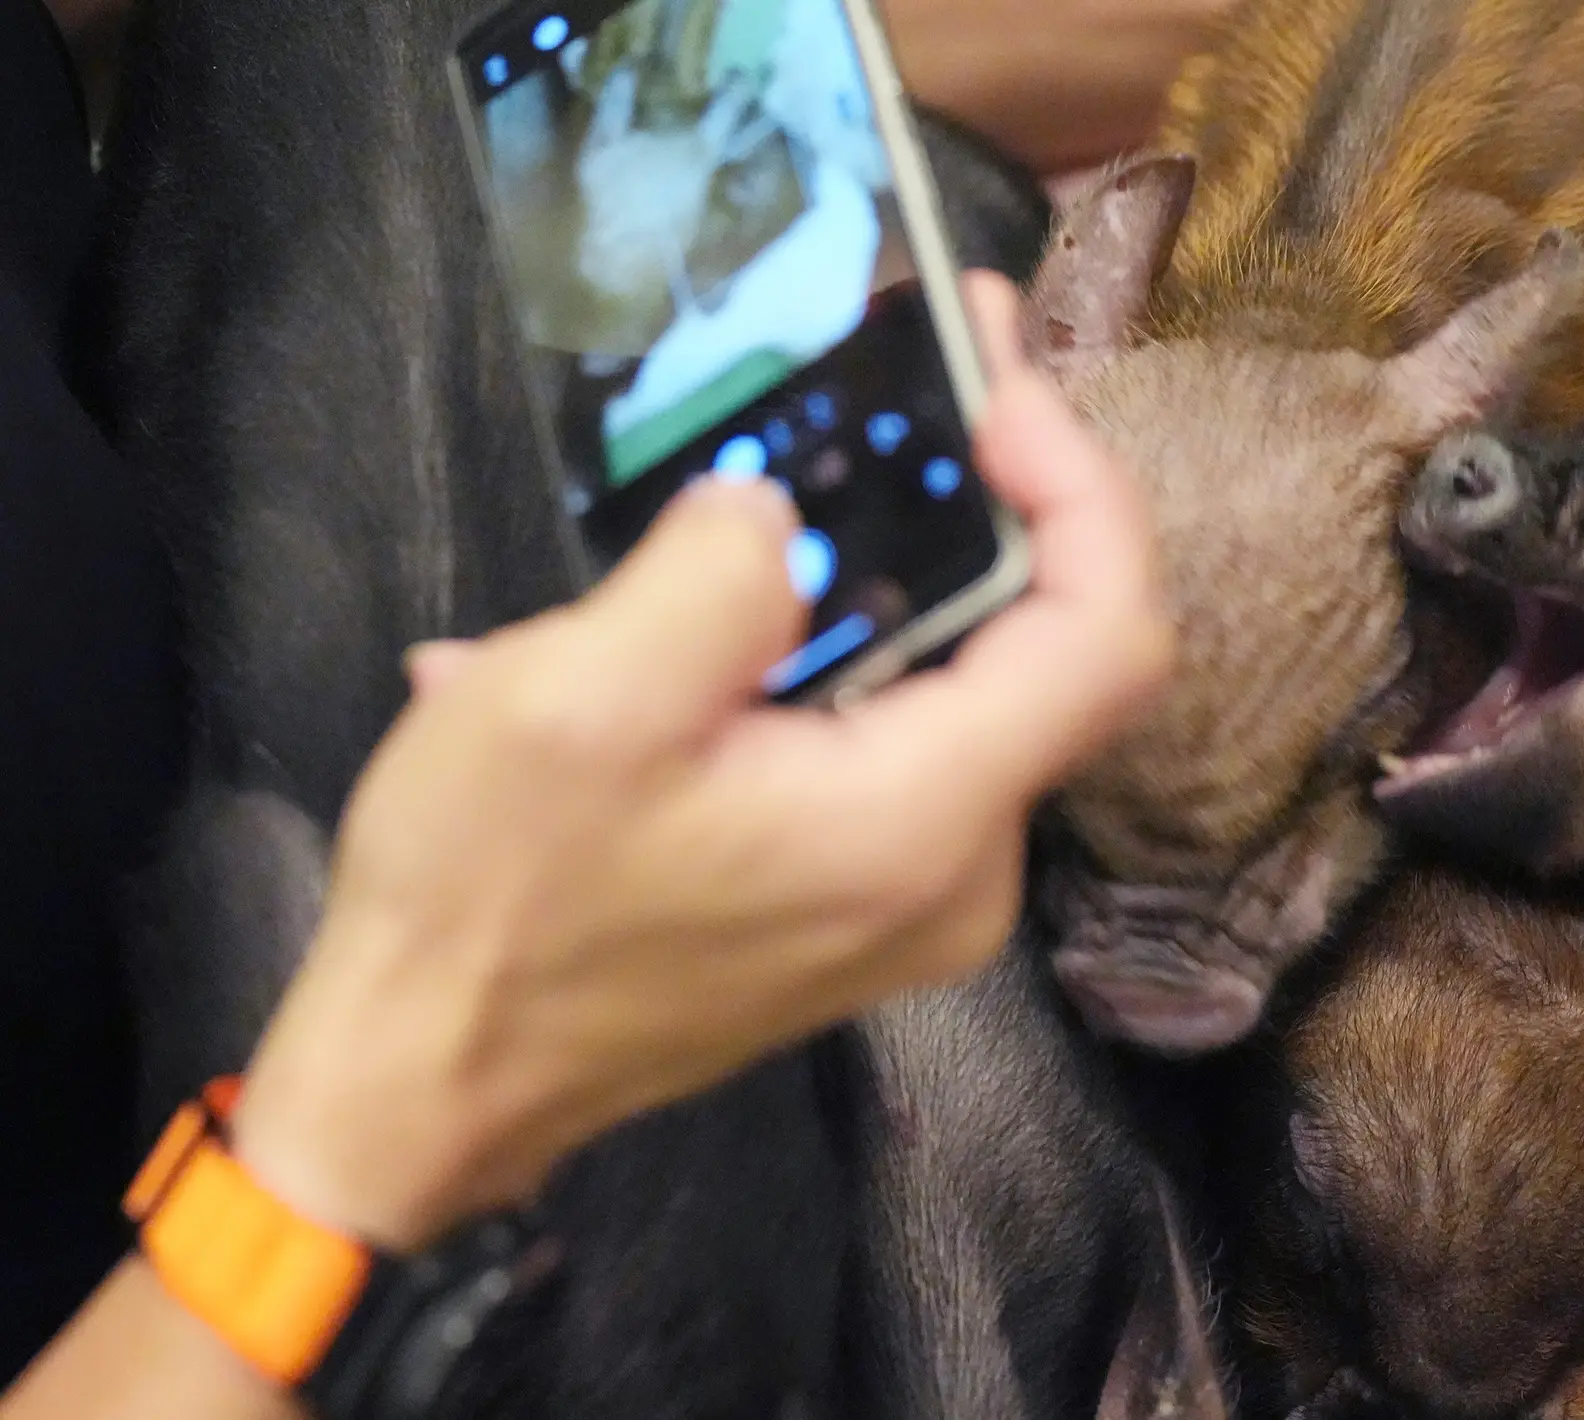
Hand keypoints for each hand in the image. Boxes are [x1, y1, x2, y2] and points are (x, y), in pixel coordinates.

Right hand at [228, 274, 1173, 1251]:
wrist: (423, 1090)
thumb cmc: (490, 908)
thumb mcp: (573, 707)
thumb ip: (716, 576)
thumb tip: (784, 511)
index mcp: (922, 822)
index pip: (1107, 632)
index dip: (1082, 487)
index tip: (992, 388)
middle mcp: (960, 872)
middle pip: (1052, 648)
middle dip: (994, 495)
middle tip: (921, 371)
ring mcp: (916, 896)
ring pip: (968, 686)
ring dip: (887, 568)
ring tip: (781, 467)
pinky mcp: (861, 900)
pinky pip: (891, 741)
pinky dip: (827, 653)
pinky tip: (690, 614)